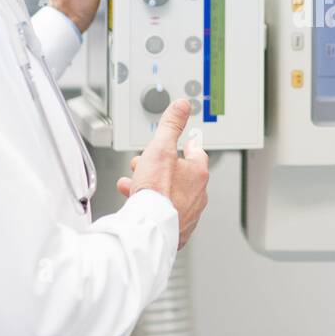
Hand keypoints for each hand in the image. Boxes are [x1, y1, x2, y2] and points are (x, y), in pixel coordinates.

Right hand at [116, 99, 208, 249]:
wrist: (149, 228)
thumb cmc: (157, 191)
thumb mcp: (161, 148)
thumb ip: (171, 126)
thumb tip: (182, 106)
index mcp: (198, 173)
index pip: (197, 153)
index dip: (188, 145)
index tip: (186, 142)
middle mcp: (198, 195)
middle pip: (180, 174)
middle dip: (161, 166)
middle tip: (147, 163)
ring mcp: (188, 213)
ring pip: (170, 194)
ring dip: (153, 185)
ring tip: (136, 182)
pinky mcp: (176, 229)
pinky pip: (164, 211)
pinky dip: (151, 204)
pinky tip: (136, 202)